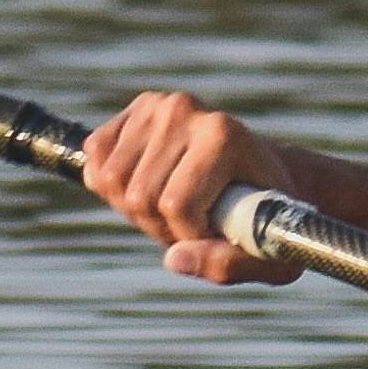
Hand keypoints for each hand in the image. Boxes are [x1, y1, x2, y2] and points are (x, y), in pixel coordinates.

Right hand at [78, 87, 307, 285]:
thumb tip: (174, 260)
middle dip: (160, 225)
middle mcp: (186, 110)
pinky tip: (148, 183)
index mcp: (223, 137)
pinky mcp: (138, 107)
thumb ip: (226, 264)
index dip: (187, 235)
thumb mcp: (266, 254)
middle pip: (139, 195)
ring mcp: (158, 104)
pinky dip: (111, 183)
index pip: (175, 205)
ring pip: (111, 180)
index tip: (214, 232)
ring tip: (174, 204)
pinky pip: (95, 154)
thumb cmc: (269, 217)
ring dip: (135, 207)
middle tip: (192, 222)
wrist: (272, 173)